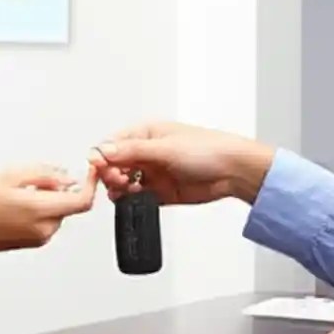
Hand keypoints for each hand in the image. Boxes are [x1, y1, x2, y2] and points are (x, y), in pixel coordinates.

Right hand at [0, 164, 97, 260]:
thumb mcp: (10, 173)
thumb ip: (45, 173)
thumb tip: (65, 175)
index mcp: (40, 211)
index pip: (83, 200)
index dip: (91, 183)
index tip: (89, 170)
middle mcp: (44, 228)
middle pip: (70, 204)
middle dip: (61, 186)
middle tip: (36, 176)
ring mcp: (38, 237)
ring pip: (57, 210)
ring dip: (48, 196)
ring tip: (19, 189)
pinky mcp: (32, 241)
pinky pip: (46, 219)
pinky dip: (40, 207)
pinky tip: (16, 201)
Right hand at [87, 121, 274, 204]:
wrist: (234, 172)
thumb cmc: (209, 149)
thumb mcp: (165, 147)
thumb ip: (132, 151)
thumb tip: (103, 150)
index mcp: (147, 134)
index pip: (114, 144)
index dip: (103, 156)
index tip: (99, 167)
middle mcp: (148, 152)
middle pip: (115, 164)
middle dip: (110, 173)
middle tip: (116, 180)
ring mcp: (154, 172)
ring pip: (124, 182)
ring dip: (120, 188)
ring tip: (126, 189)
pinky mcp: (161, 192)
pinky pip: (138, 197)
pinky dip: (132, 200)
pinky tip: (134, 199)